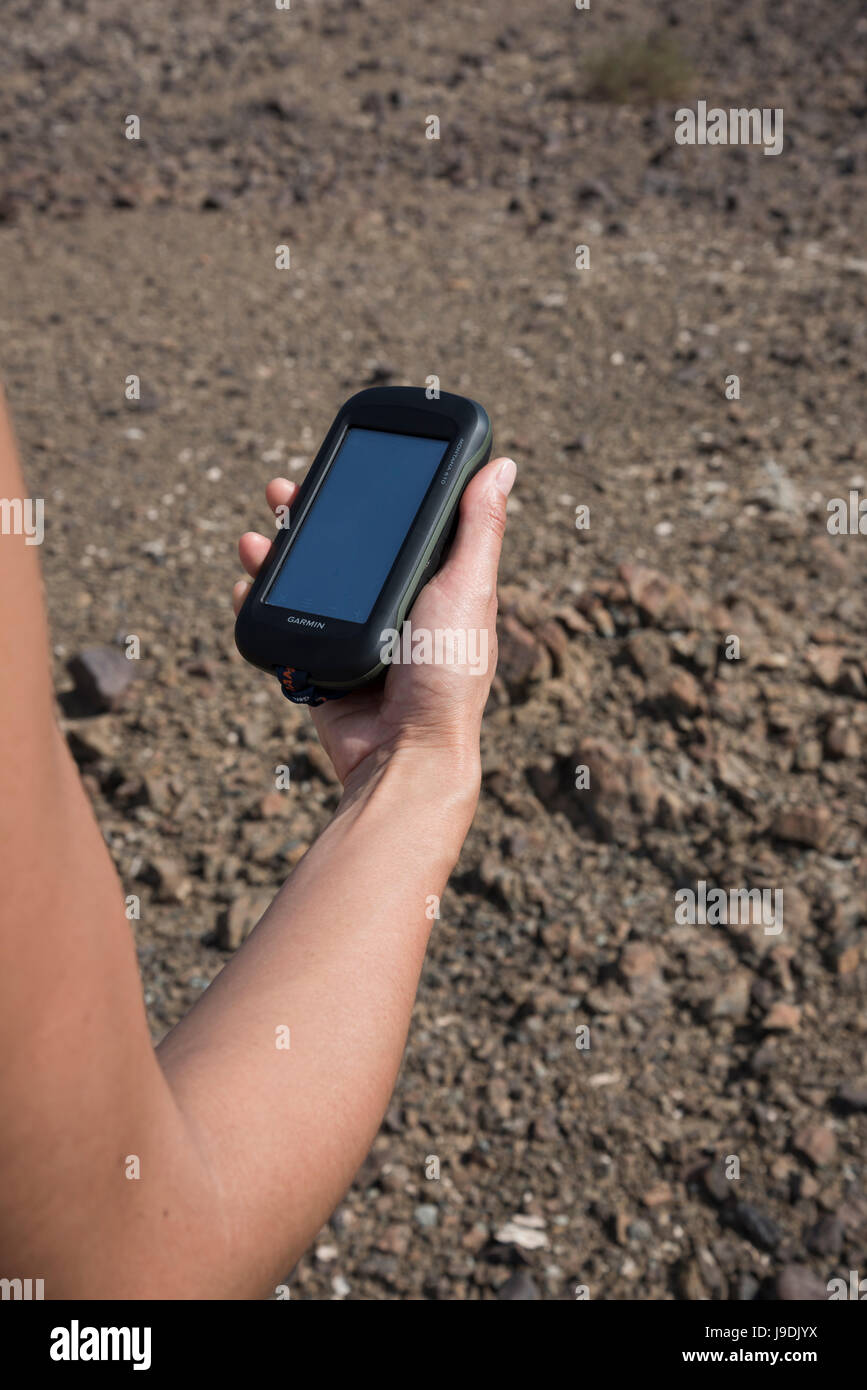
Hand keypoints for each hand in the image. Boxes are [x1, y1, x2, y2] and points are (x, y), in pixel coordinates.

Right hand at [233, 457, 515, 789]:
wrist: (405, 753)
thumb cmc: (449, 674)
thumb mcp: (468, 589)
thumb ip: (479, 529)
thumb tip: (501, 465)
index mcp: (433, 584)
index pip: (397, 526)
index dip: (368, 494)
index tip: (341, 465)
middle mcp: (393, 608)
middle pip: (341, 550)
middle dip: (306, 519)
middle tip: (281, 494)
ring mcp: (354, 637)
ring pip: (306, 583)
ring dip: (274, 555)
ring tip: (255, 540)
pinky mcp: (322, 665)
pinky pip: (284, 627)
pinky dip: (259, 605)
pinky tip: (244, 586)